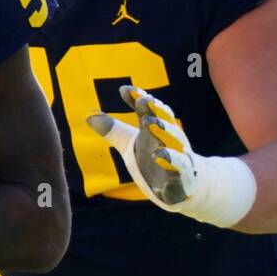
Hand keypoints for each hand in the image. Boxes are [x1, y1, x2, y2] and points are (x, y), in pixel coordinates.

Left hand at [88, 84, 196, 206]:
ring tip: (150, 122)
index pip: (151, 110)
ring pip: (175, 141)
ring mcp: (180, 157)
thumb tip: (89, 116)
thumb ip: (114, 130)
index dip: (139, 99)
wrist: (187, 185)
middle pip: (165, 121)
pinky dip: (172, 160)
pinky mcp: (182, 177)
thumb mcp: (132, 144)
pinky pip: (180, 167)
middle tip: (143, 101)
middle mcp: (172, 140)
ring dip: (164, 130)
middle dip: (155, 110)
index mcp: (159, 129)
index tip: (125, 90)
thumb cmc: (157, 158)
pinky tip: (159, 155)